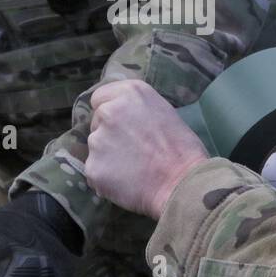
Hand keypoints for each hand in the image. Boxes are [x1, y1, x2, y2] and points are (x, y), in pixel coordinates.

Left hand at [85, 80, 208, 220]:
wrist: (182, 184)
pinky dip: (106, 178)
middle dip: (108, 134)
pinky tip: (127, 182)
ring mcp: (98, 140)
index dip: (111, 112)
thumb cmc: (183, 149)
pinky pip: (95, 171)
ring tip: (133, 168)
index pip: (100, 98)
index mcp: (129, 93)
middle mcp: (109, 111)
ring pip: (96, 147)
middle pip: (96, 121)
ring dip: (107, 157)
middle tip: (132, 149)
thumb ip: (136, 109)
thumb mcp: (163, 112)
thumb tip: (123, 117)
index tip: (123, 125)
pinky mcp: (92, 167)